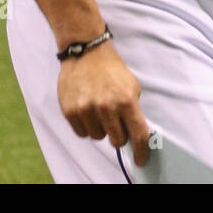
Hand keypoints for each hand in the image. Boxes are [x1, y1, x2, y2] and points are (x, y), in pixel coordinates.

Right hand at [57, 40, 151, 166]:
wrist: (86, 52)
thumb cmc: (111, 70)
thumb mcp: (132, 86)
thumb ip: (133, 110)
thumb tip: (136, 132)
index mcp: (126, 101)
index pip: (138, 134)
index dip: (141, 151)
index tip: (141, 160)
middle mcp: (107, 107)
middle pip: (117, 140)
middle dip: (119, 134)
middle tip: (116, 121)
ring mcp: (87, 110)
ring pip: (98, 137)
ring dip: (101, 128)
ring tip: (99, 110)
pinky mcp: (71, 111)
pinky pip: (82, 133)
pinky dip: (86, 126)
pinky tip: (87, 110)